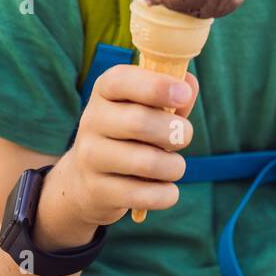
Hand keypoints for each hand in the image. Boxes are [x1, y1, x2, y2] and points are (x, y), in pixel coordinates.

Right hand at [49, 64, 198, 229]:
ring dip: (175, 166)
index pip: (121, 80)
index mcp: (104, 91)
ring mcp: (90, 157)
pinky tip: (164, 189)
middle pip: (140, 123)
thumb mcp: (146, 107)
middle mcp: (91, 120)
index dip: (155, 85)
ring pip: (147, 163)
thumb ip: (171, 95)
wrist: (86, 179)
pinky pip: (145, 195)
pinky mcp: (96, 190)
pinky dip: (167, 194)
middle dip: (177, 132)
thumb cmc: (131, 134)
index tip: (183, 94)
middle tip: (184, 136)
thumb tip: (189, 85)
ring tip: (173, 166)